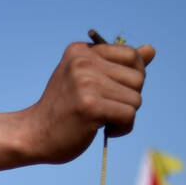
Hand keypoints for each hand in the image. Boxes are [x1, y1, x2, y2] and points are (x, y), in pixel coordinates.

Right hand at [25, 39, 155, 163]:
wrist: (33, 135)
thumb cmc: (63, 109)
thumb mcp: (88, 79)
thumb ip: (118, 64)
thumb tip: (151, 50)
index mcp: (81, 51)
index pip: (131, 55)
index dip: (131, 78)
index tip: (111, 92)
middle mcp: (82, 62)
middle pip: (138, 78)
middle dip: (128, 98)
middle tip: (105, 108)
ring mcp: (85, 83)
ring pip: (136, 99)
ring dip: (125, 115)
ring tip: (102, 120)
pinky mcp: (89, 105)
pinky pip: (129, 115)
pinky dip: (122, 128)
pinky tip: (104, 130)